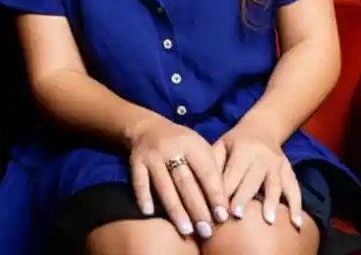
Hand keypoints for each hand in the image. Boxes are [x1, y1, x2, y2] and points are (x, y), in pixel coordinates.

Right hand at [127, 116, 229, 237]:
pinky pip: (139, 181)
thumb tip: (224, 202)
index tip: (222, 216)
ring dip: (175, 209)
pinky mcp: (136, 161)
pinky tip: (149, 213)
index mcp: (193, 145)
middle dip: (197, 208)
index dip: (215, 195)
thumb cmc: (182, 144)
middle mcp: (172, 149)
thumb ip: (211, 170)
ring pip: (164, 186)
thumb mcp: (199, 148)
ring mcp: (153, 156)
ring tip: (186, 229)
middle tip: (206, 231)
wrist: (148, 128)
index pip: (206, 172)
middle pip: (186, 182)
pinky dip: (143, 197)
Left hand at [213, 121, 302, 229]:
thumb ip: (213, 165)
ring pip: (275, 184)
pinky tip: (295, 223)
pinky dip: (296, 206)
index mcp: (243, 149)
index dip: (225, 190)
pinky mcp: (289, 171)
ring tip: (268, 221)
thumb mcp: (221, 146)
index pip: (233, 172)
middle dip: (245, 197)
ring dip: (271, 202)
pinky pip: (294, 189)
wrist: (262, 128)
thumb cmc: (235, 143)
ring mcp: (278, 164)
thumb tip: (201, 191)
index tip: (218, 208)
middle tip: (237, 216)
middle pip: (253, 179)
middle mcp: (263, 156)